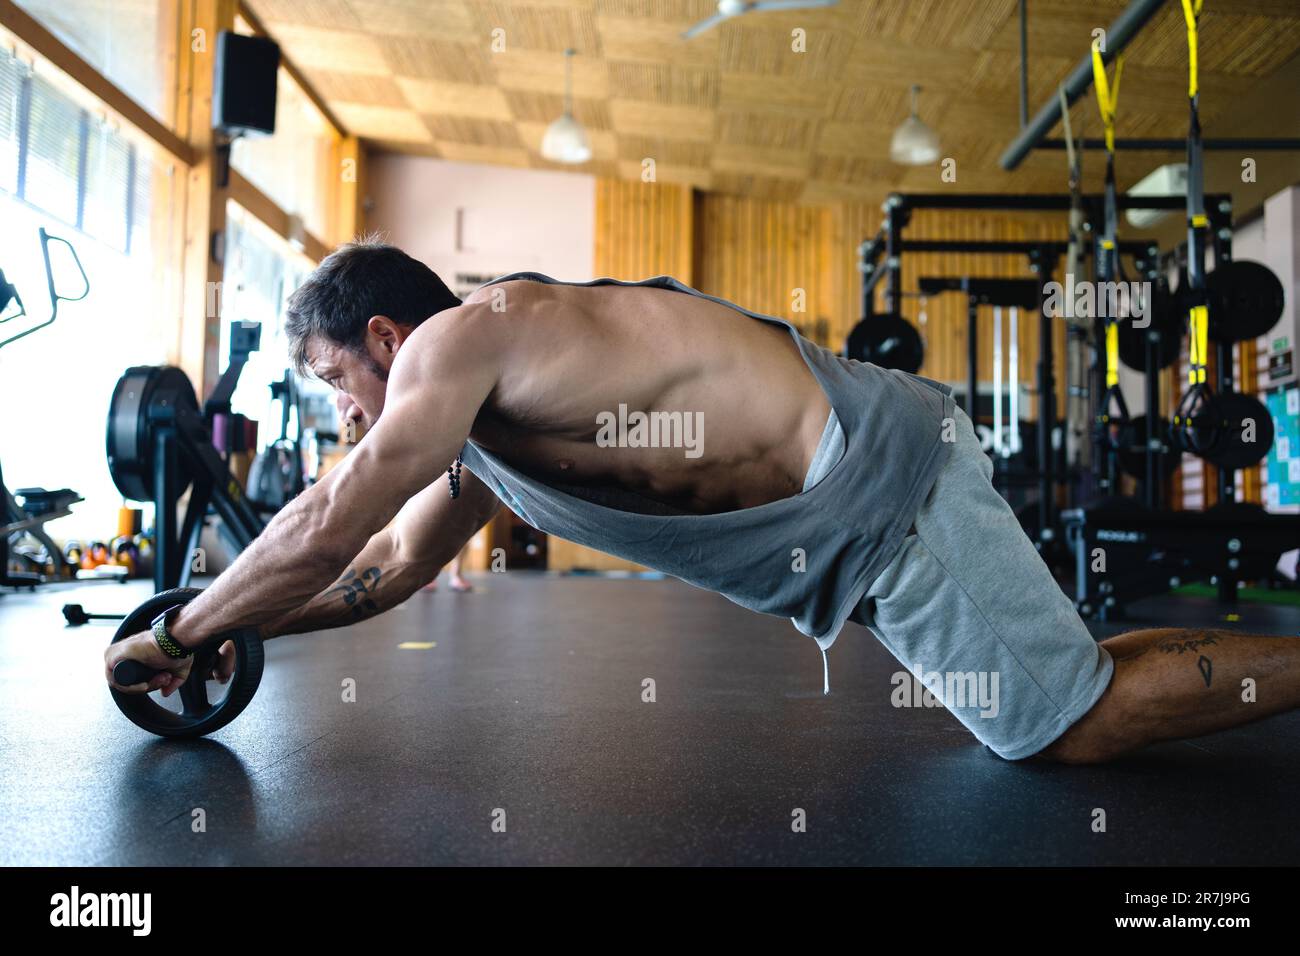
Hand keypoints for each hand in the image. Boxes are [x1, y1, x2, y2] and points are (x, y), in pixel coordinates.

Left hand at [104, 632, 235, 694]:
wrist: (178, 639)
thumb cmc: (181, 648)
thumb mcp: (178, 669)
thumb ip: (172, 681)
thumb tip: (167, 692)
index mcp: (134, 654)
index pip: (133, 678)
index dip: (149, 684)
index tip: (164, 680)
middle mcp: (122, 652)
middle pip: (127, 682)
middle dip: (148, 685)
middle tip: (164, 680)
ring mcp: (115, 654)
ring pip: (123, 683)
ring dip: (143, 686)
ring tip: (160, 679)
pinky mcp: (113, 655)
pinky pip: (117, 680)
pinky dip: (134, 685)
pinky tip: (150, 680)